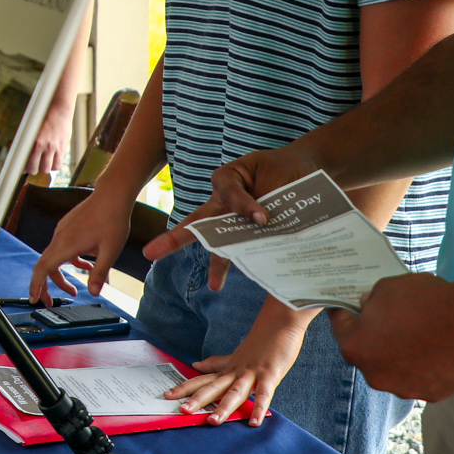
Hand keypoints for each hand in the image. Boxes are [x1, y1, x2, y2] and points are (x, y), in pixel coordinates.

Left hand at [22, 98, 74, 176]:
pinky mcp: (62, 148)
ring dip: (44, 168)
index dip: (22, 168)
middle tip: (34, 165)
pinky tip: (53, 160)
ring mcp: (52, 147)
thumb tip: (15, 155)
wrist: (58, 110)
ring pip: (46, 170)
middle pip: (33, 169)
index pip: (22, 160)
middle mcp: (40, 144)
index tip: (22, 168)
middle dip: (33, 169)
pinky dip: (54, 166)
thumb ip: (22, 142)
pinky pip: (58, 165)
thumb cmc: (42, 118)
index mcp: (29, 139)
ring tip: (44, 162)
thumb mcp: (29, 128)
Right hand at [27, 188, 131, 302]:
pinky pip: (61, 249)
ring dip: (60, 275)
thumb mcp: (110, 252)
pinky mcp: (67, 228)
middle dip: (46, 286)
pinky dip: (69, 262)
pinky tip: (86, 265)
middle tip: (50, 302)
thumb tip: (94, 292)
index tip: (33, 298)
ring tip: (74, 290)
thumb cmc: (113, 220)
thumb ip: (99, 273)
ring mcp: (62, 231)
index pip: (43, 268)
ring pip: (54, 258)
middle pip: (45, 266)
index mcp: (67, 245)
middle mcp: (60, 238)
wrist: (112, 196)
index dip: (36, 285)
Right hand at [143, 143, 322, 288]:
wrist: (304, 171)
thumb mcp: (273, 170)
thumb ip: (267, 195)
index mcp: (228, 180)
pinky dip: (245, 262)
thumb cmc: (284, 167)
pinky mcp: (250, 232)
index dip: (244, 206)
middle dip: (174, 239)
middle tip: (150, 253)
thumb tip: (264, 224)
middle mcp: (225, 201)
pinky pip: (244, 247)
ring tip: (214, 286)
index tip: (263, 219)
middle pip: (198, 221)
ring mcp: (234, 218)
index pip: (229, 193)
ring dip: (218, 263)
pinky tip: (249, 277)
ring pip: (220, 241)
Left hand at [165, 308, 311, 427]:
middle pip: (213, 387)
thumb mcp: (236, 355)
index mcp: (228, 369)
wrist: (280, 322)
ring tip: (212, 422)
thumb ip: (217, 363)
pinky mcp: (270, 374)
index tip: (167, 396)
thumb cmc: (261, 342)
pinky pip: (264, 394)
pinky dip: (259, 408)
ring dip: (224, 407)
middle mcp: (236, 371)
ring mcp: (252, 373)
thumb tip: (195, 365)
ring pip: (235, 392)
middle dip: (197, 400)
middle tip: (181, 411)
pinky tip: (254, 422)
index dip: (185, 388)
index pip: (203, 380)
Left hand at [329, 272, 453, 401]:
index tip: (348, 306)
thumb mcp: (387, 287)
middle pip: (367, 351)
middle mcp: (375, 375)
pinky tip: (436, 347)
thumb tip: (370, 308)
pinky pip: (420, 376)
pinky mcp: (431, 394)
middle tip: (388, 319)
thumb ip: (371, 300)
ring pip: (394, 368)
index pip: (340, 326)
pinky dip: (423, 364)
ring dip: (399, 353)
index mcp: (355, 347)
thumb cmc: (426, 302)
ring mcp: (403, 388)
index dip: (345, 312)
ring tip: (417, 333)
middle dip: (374, 335)